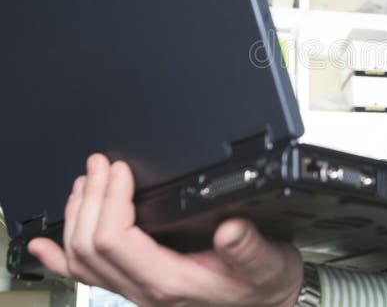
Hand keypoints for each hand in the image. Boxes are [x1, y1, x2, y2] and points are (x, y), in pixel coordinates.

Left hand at [28, 154, 303, 306]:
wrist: (268, 304)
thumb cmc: (266, 284)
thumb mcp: (270, 262)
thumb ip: (249, 248)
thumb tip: (230, 229)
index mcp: (171, 280)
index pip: (115, 241)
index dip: (110, 200)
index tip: (121, 170)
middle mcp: (146, 288)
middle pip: (88, 246)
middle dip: (89, 199)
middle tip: (99, 165)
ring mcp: (137, 289)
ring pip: (80, 260)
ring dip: (75, 216)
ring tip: (83, 184)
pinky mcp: (137, 284)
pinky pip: (86, 276)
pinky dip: (59, 258)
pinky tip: (44, 245)